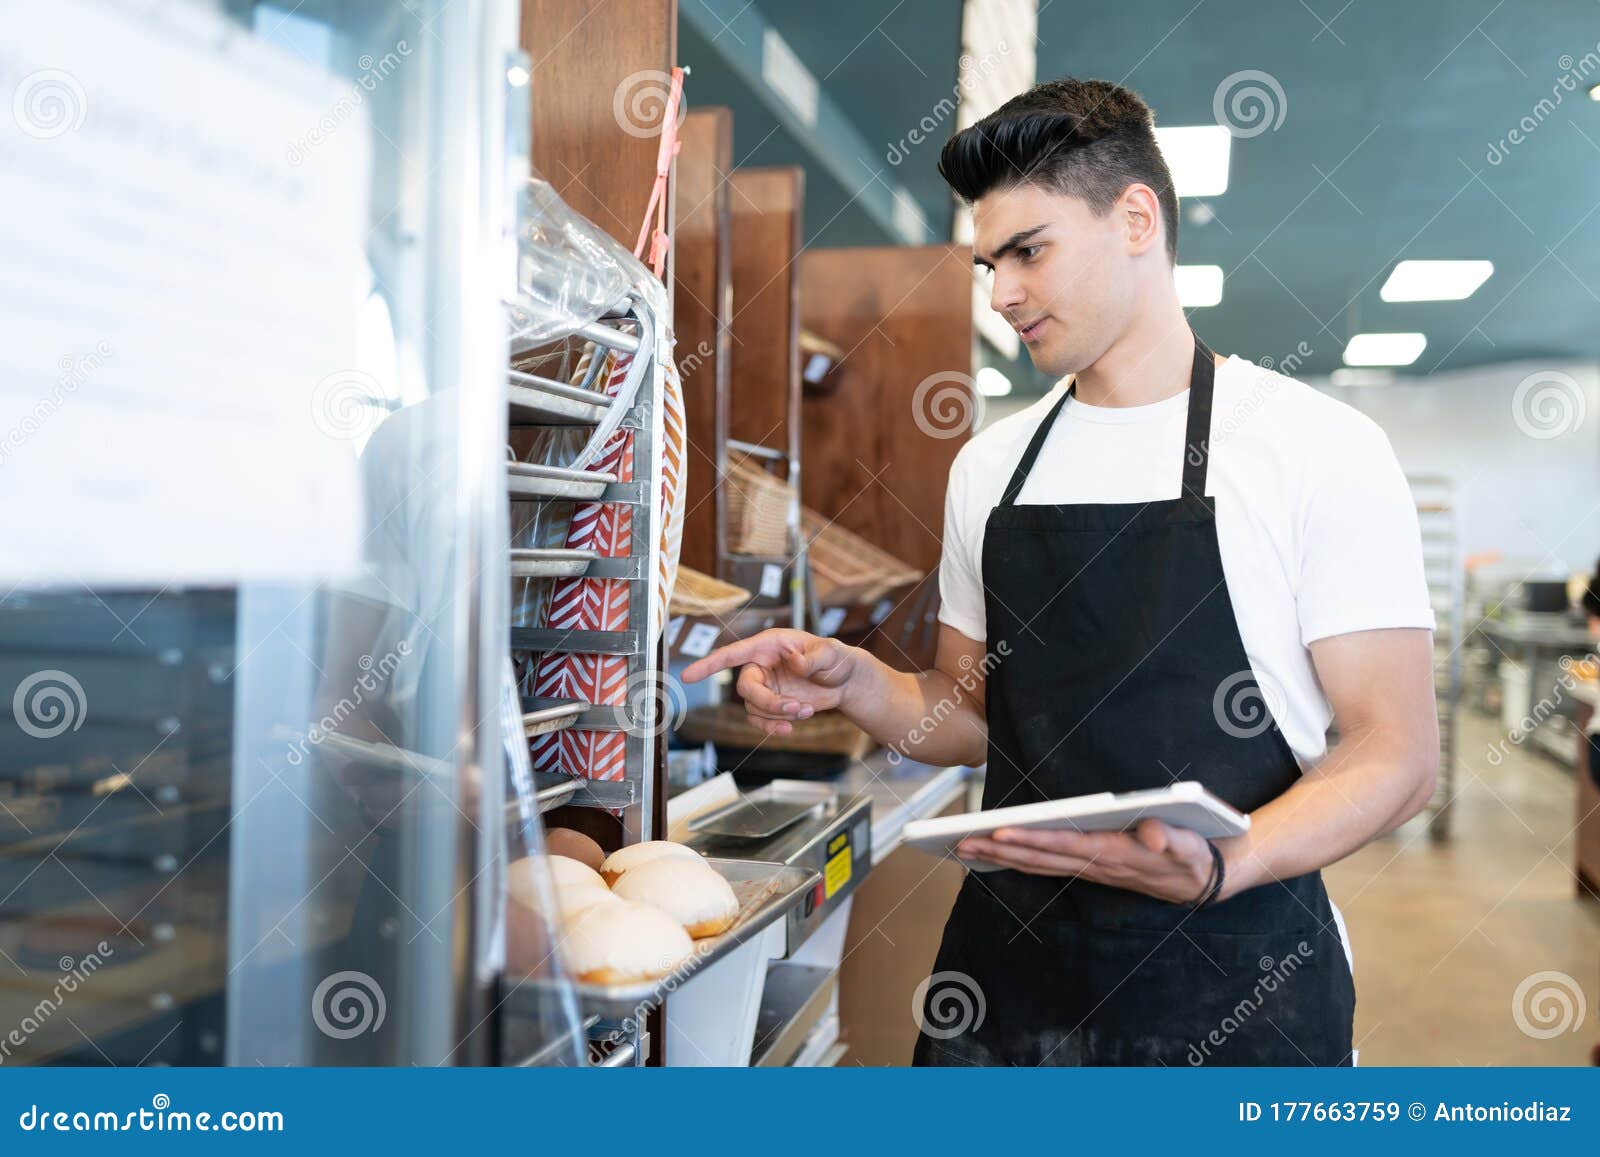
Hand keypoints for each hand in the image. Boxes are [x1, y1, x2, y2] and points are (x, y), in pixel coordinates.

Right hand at [681, 628, 859, 736]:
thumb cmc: (837, 659)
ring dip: (777, 716)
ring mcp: (765, 686)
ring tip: (807, 712)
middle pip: (746, 688)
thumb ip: (815, 656)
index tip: (688, 676)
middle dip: (769, 703)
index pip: (733, 654)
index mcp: (770, 645)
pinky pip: (760, 720)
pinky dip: (774, 727)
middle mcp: (761, 665)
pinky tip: (792, 728)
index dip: (709, 664)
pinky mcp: (771, 705)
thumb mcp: (832, 653)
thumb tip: (795, 663)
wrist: (846, 682)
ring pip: (753, 708)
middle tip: (797, 708)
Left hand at [956, 819, 1222, 904]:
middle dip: (1000, 850)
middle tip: (962, 842)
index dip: (1032, 840)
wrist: (1204, 879)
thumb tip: (1153, 835)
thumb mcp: (1190, 845)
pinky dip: (1018, 861)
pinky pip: (1047, 866)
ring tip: (965, 848)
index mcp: (1115, 852)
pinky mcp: (1090, 867)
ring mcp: (1090, 869)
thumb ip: (1172, 838)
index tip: (999, 833)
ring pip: (1038, 864)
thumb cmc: (1193, 854)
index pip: (1064, 845)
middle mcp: (1096, 863)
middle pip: (1040, 857)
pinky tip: (995, 856)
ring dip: (1001, 858)